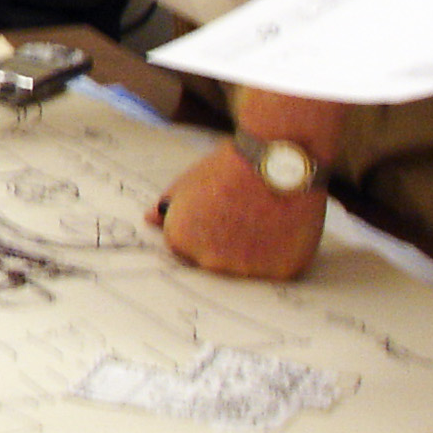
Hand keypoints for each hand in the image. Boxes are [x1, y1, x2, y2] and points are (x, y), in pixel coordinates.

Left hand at [147, 145, 325, 278]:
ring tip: (264, 217)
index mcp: (181, 239)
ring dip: (251, 251)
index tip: (218, 210)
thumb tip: (150, 218)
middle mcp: (209, 260)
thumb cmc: (233, 165)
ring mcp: (244, 269)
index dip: (201, 227)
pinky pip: (273, 269)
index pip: (184, 246)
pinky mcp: (278, 272)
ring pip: (244, 267)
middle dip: (223, 242)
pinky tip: (281, 227)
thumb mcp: (191, 180)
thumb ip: (168, 205)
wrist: (278, 160)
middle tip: (242, 213)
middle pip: (213, 260)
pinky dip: (277, 255)